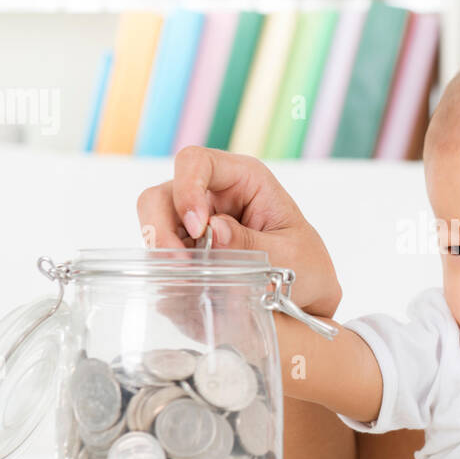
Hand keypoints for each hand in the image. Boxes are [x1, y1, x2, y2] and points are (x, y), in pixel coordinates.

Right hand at [136, 146, 341, 316]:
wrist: (306, 297)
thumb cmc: (306, 266)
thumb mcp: (291, 256)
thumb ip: (254, 244)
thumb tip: (215, 231)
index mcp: (244, 179)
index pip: (196, 162)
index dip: (186, 189)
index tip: (198, 229)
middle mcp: (213, 195)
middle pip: (160, 196)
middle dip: (160, 229)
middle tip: (179, 264)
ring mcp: (194, 223)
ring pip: (153, 227)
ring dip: (162, 256)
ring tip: (188, 281)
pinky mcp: (186, 250)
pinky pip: (161, 256)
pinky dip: (167, 273)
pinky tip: (189, 289)